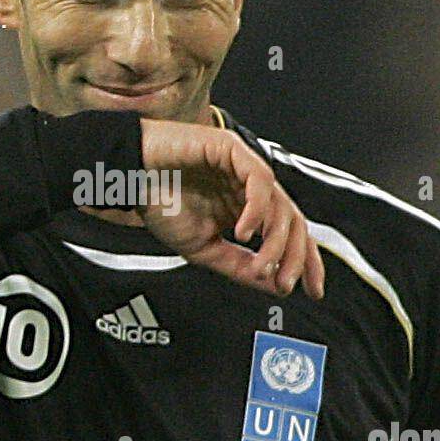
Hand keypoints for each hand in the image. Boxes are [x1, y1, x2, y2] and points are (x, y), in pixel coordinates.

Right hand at [136, 118, 324, 299]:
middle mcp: (250, 190)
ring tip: (261, 264)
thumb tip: (274, 284)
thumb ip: (239, 266)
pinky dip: (257, 210)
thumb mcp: (204, 248)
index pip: (288, 234)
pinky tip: (244, 232)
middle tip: (286, 281)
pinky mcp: (234, 150)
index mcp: (245, 210)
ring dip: (275, 240)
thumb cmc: (158, 203)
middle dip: (296, 256)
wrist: (129, 177)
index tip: (310, 290)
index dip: (304, 261)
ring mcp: (245, 169)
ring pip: (280, 205)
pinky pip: (259, 181)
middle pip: (293, 221)